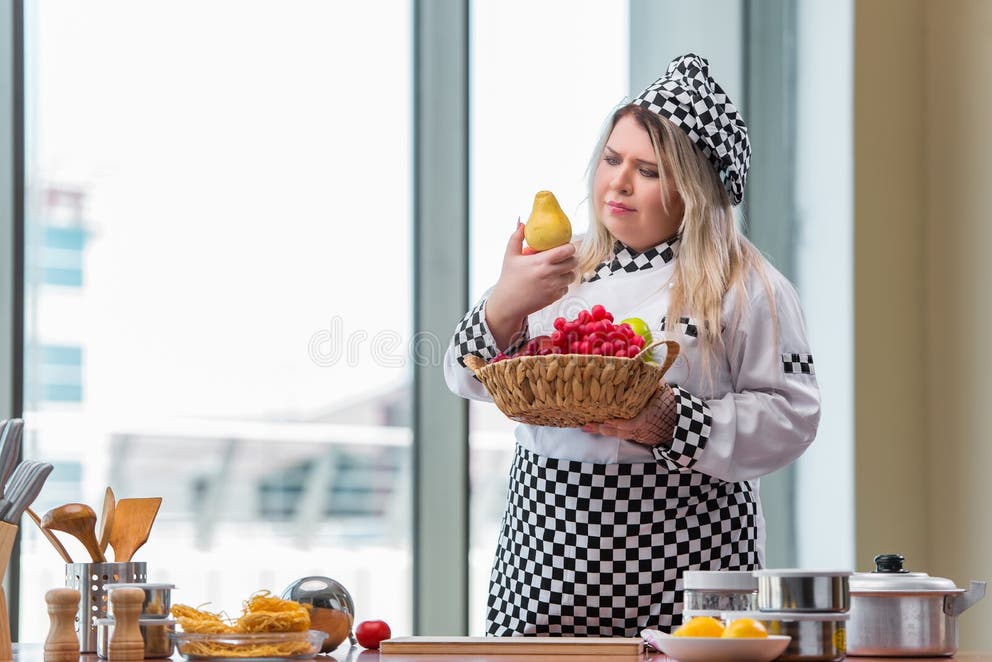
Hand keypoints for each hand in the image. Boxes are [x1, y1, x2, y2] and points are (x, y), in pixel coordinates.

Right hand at [485, 221, 576, 348]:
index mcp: (541, 261)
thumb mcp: (510, 256)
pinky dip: (563, 285)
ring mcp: (553, 286)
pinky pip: (566, 288)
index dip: (570, 247)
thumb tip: (521, 223)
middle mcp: (550, 273)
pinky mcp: (554, 297)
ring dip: (568, 272)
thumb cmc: (509, 279)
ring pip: (572, 276)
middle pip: (573, 262)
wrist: (508, 303)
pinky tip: (553, 282)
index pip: (567, 250)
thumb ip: (516, 237)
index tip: (565, 247)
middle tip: (564, 258)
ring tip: (559, 270)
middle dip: (571, 259)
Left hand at [581, 382, 676, 446]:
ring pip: (617, 435)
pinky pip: (620, 435)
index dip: (619, 425)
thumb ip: (651, 379)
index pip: (632, 425)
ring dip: (601, 431)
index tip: (606, 422)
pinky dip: (608, 431)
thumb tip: (640, 362)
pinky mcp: (635, 436)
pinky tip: (595, 427)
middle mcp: (640, 430)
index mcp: (647, 418)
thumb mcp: (662, 390)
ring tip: (585, 426)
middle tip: (586, 424)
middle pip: (619, 432)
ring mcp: (638, 435)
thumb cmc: (670, 404)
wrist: (679, 423)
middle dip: (602, 429)